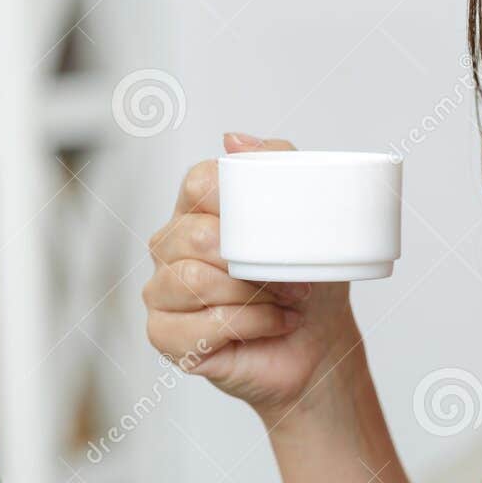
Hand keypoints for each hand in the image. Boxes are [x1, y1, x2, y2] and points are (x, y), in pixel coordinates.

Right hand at [142, 132, 357, 421]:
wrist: (318, 343)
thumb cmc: (309, 283)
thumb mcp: (309, 219)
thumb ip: (278, 167)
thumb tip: (234, 138)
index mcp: (199, 211)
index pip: (198, 183)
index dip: (234, 201)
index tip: (275, 224)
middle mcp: (171, 247)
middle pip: (195, 234)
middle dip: (253, 259)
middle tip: (293, 277)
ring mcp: (162, 291)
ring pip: (192, 280)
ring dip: (254, 294)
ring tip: (287, 301)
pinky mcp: (164, 334)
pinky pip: (199, 324)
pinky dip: (248, 324)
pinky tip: (271, 324)